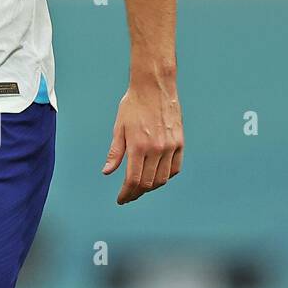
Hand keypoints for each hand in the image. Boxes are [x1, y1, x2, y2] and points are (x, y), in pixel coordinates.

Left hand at [102, 78, 183, 203]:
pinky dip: (165, 176)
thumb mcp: (118, 127)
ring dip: (151, 187)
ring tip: (140, 188)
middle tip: (128, 195)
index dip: (126, 193)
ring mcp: (170, 147)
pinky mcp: (180, 143)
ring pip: (162, 179)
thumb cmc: (133, 106)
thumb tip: (107, 172)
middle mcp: (156, 149)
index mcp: (138, 146)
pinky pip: (175, 168)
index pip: (133, 179)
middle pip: (148, 183)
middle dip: (136, 193)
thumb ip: (115, 152)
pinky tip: (156, 177)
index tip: (121, 199)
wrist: (154, 88)